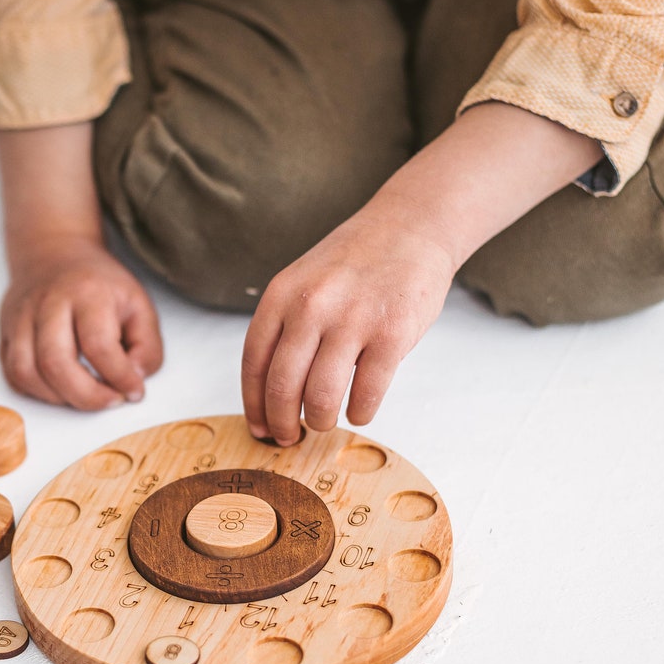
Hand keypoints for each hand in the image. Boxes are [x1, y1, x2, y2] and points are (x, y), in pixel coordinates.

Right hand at [0, 236, 163, 409]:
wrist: (54, 252)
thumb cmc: (99, 284)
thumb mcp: (139, 305)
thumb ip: (147, 347)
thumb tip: (133, 382)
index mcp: (87, 293)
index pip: (99, 346)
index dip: (119, 377)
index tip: (134, 391)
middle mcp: (48, 303)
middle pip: (55, 362)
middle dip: (87, 396)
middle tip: (110, 401)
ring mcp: (20, 317)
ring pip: (26, 372)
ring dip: (58, 397)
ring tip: (84, 395)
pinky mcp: (5, 331)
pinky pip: (13, 373)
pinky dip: (36, 391)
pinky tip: (61, 389)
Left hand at [241, 203, 455, 441]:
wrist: (410, 227)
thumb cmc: (354, 262)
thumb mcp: (304, 282)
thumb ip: (285, 326)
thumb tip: (270, 394)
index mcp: (281, 295)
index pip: (253, 363)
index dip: (254, 405)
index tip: (259, 427)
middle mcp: (311, 306)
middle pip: (282, 386)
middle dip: (282, 423)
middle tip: (290, 436)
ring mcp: (352, 320)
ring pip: (321, 397)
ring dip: (319, 421)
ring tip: (324, 421)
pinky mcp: (392, 334)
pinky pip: (366, 394)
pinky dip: (359, 413)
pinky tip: (359, 411)